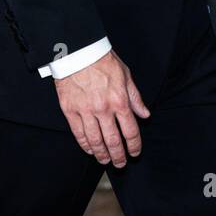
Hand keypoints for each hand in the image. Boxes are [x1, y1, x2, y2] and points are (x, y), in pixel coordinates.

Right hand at [53, 50, 149, 166]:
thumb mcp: (126, 76)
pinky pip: (78, 133)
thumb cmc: (104, 61)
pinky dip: (85, 145)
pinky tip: (90, 150)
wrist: (79, 51)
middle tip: (121, 163)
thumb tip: (145, 115)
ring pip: (95, 140)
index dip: (134, 145)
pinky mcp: (70, 110)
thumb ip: (135, 98)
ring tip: (105, 160)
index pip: (130, 130)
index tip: (135, 152)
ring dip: (101, 154)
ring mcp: (85, 111)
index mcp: (120, 100)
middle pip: (113, 140)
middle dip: (119, 155)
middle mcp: (103, 109)